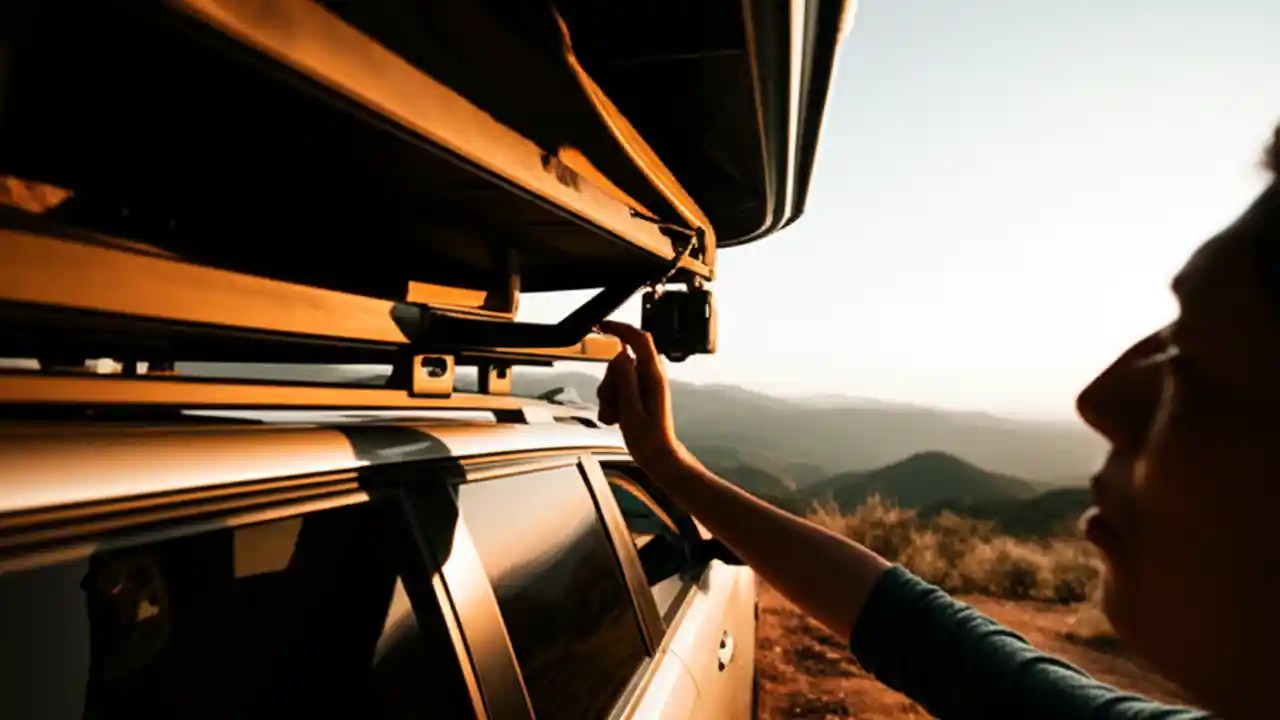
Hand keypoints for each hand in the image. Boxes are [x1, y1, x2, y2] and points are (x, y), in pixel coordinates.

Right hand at [597, 321, 691, 474]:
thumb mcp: (631, 410)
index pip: (639, 340)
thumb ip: (625, 380)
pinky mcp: (638, 394)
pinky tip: (617, 418)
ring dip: (609, 395)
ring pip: (615, 377)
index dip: (621, 328)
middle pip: (620, 362)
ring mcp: (645, 385)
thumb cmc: (648, 439)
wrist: (658, 457)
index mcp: (653, 377)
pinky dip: (612, 402)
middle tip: (611, 404)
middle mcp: (651, 377)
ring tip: (615, 416)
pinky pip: (617, 389)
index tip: (602, 326)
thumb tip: (621, 354)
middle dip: (608, 381)